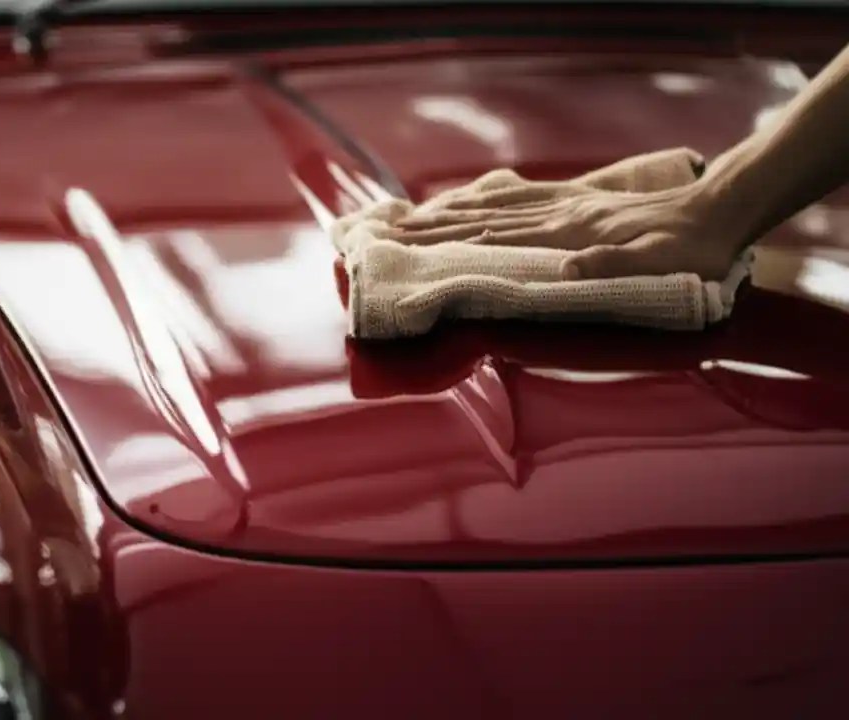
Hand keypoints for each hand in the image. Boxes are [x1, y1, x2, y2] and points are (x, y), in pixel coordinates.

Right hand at [391, 183, 750, 280]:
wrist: (716, 211)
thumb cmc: (686, 251)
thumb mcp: (655, 267)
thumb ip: (607, 267)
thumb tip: (560, 272)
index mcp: (568, 234)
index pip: (494, 237)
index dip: (448, 240)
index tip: (407, 244)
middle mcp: (558, 214)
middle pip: (482, 219)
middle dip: (432, 227)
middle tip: (388, 231)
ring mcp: (564, 203)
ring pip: (494, 205)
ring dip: (449, 211)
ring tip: (411, 216)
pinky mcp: (575, 200)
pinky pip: (519, 196)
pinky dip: (485, 197)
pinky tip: (469, 199)